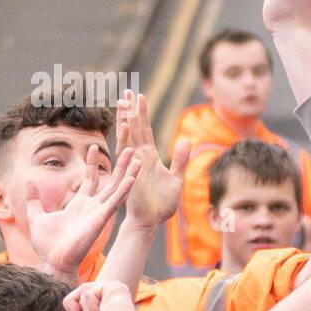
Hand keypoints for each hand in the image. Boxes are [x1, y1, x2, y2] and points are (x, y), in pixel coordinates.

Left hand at [27, 145, 139, 279]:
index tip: (92, 146)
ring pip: (117, 189)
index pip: (90, 179)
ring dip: (127, 173)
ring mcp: (98, 212)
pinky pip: (115, 202)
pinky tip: (132, 178)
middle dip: (118, 165)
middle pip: (109, 181)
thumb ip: (34, 199)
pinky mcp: (101, 219)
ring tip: (137, 158)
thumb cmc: (47, 244)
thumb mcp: (36, 216)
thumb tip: (28, 181)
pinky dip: (124, 190)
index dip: (92, 163)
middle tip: (127, 148)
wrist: (53, 261)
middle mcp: (92, 207)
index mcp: (79, 204)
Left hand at [64, 280, 138, 310]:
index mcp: (107, 302)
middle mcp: (112, 293)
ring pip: (84, 290)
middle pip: (81, 291)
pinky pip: (89, 291)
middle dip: (78, 308)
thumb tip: (71, 307)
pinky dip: (91, 307)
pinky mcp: (113, 286)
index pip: (82, 297)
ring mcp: (114, 288)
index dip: (74, 308)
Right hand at [116, 90, 189, 230]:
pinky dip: (126, 140)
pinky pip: (127, 154)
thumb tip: (186, 140)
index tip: (139, 96)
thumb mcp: (177, 178)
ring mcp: (133, 164)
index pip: (144, 130)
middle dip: (130, 109)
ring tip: (124, 101)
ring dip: (126, 120)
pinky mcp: (130, 173)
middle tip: (127, 90)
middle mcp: (138, 157)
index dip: (141, 113)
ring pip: (127, 137)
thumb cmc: (162, 203)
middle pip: (133, 128)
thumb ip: (181, 159)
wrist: (152, 220)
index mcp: (149, 156)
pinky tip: (126, 126)